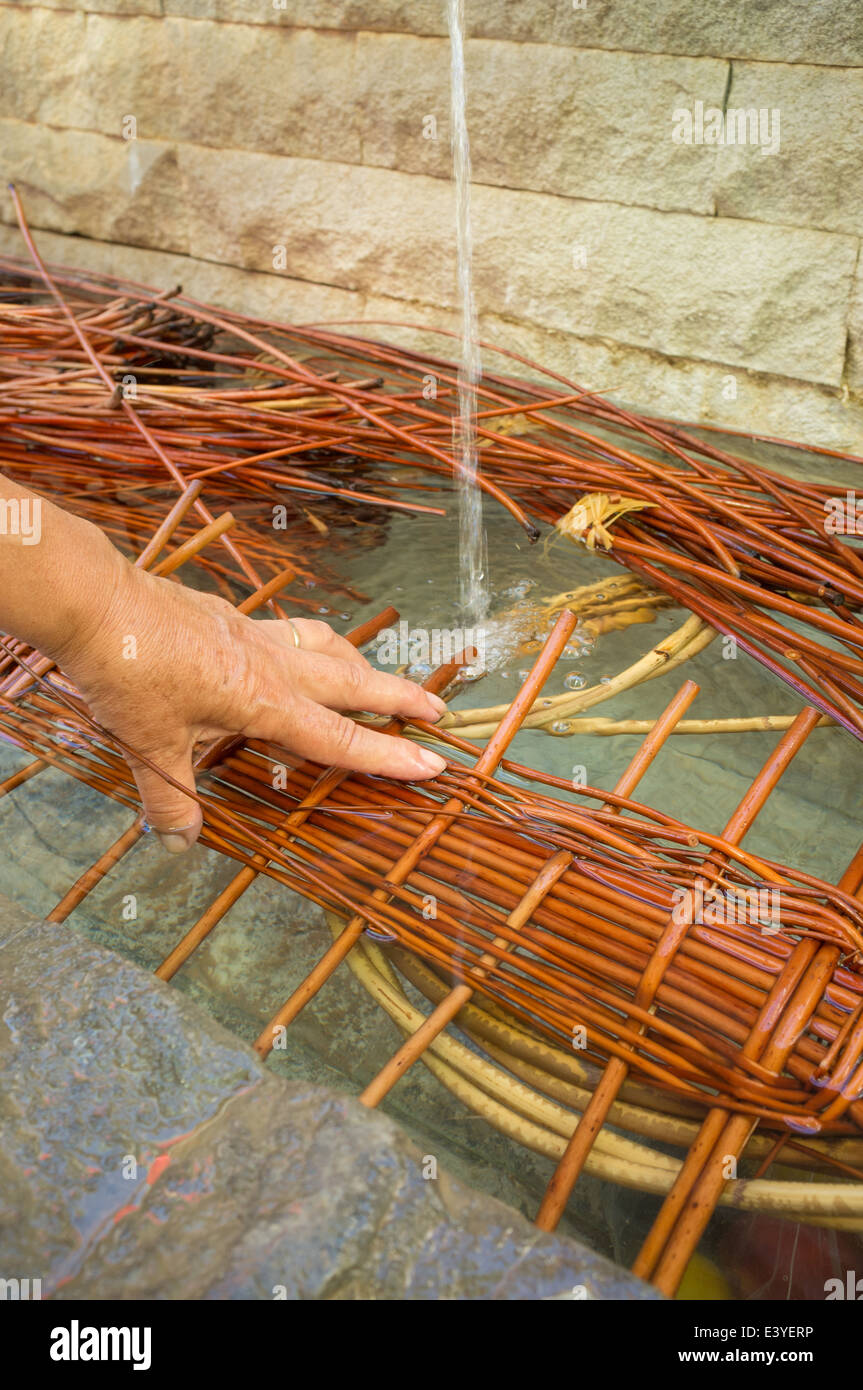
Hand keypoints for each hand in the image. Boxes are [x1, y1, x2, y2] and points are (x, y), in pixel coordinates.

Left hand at [56, 565, 447, 851]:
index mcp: (265, 701)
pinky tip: (299, 650)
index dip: (388, 757)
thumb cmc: (129, 675)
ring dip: (360, 664)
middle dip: (399, 698)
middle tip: (437, 710)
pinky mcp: (233, 618)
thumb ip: (171, 799)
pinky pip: (290, 631)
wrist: (99, 604)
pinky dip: (314, 643)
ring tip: (377, 677)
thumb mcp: (150, 747)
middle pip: (353, 682)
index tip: (432, 764)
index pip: (341, 738)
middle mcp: (272, 665)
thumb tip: (178, 843)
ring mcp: (255, 635)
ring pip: (327, 647)